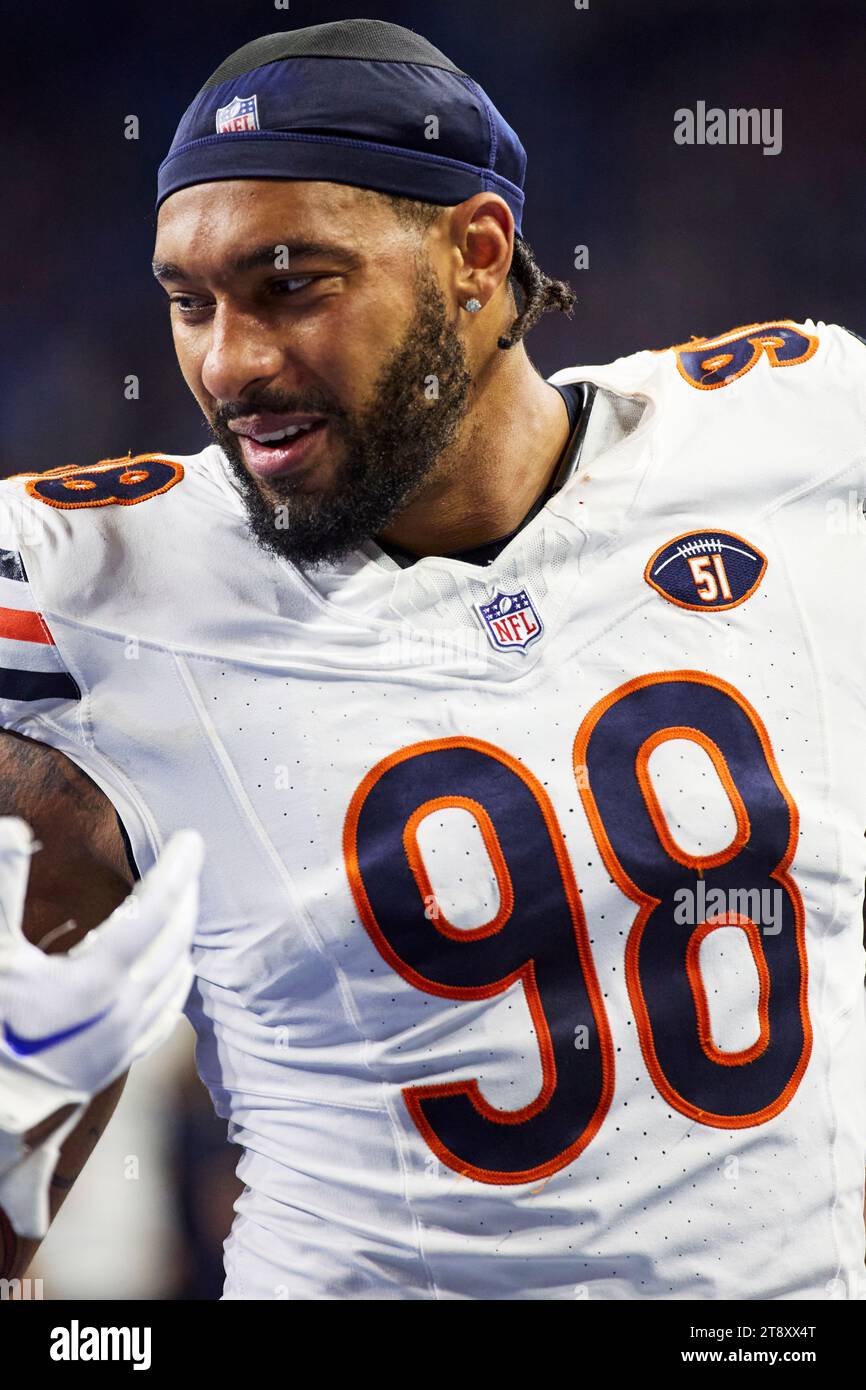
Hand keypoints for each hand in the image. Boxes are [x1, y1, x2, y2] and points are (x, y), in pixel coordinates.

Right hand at [0, 818, 202, 1236]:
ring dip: (181, 938)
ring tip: (183, 907)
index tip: (191, 838)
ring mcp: (116, 1048)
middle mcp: (117, 1016)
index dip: (174, 871)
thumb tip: (13, 829)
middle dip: (184, 899)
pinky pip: (161, 1016)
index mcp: (91, 982)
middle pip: (171, 944)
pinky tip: (171, 973)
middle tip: (189, 864)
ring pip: (172, 981)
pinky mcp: (107, 1071)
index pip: (152, 911)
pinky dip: (173, 982)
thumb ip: (2, 889)